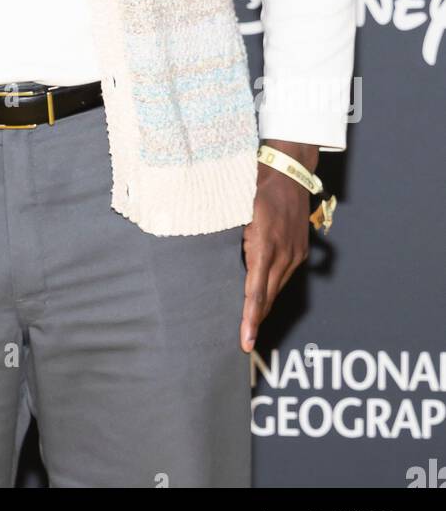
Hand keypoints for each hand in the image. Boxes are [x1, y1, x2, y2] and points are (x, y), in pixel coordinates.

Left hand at [239, 140, 318, 353]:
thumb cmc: (256, 183)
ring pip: (277, 288)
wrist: (290, 169)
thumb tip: (210, 256)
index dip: (250, 319)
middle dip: (255, 320)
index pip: (255, 292)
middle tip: (244, 342)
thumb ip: (227, 235)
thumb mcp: (235, 207)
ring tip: (249, 323)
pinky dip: (272, 286)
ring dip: (263, 303)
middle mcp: (284, 253)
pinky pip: (284, 275)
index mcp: (264, 245)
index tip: (246, 341)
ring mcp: (295, 252)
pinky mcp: (300, 249)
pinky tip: (261, 293)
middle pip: (268, 296)